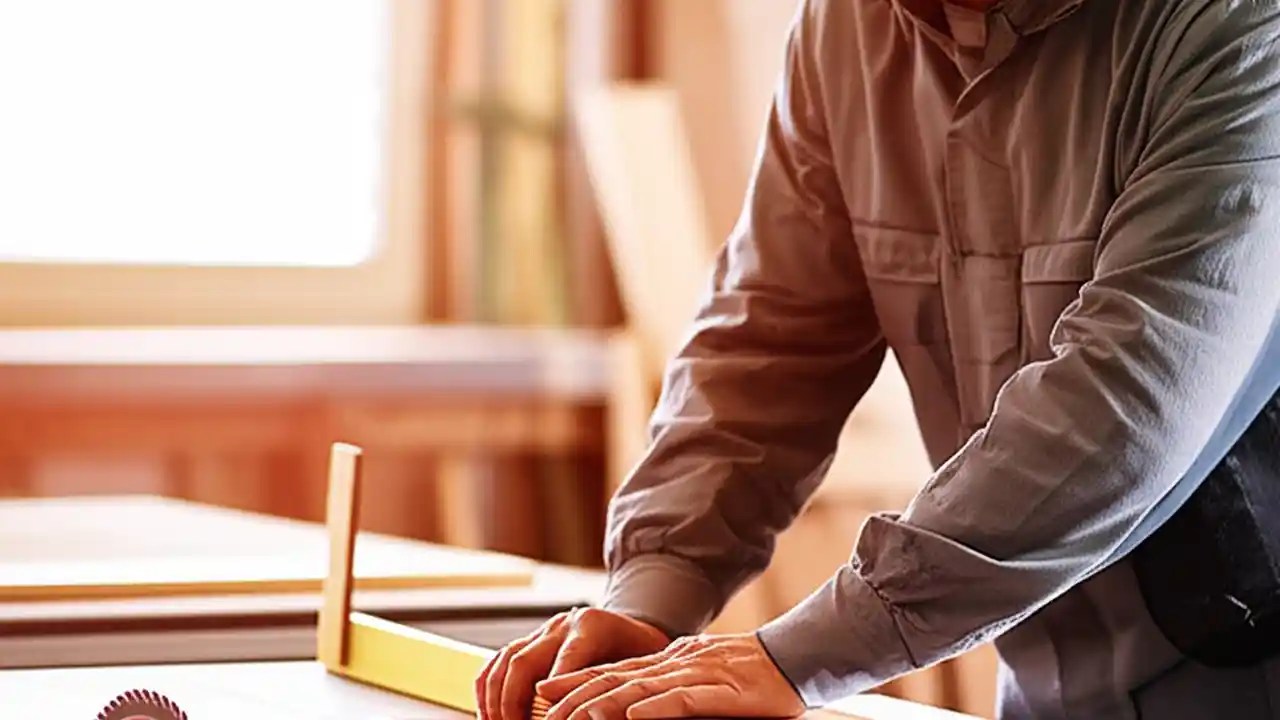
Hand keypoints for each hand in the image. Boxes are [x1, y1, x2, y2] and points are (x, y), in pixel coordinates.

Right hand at [474, 607, 670, 719]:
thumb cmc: (642, 652)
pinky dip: (488, 687)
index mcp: (592, 627)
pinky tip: (489, 711)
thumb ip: (615, 688)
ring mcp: (543, 630)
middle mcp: (562, 625)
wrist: (636, 625)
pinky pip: (498, 660)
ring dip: (495, 699)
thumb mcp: (640, 667)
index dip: (554, 699)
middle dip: (512, 704)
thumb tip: (596, 713)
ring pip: (505, 660)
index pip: (566, 664)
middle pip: (523, 662)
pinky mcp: (531, 639)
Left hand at [535, 632, 804, 719]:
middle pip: (617, 680)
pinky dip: (656, 708)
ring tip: (572, 718)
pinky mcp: (722, 692)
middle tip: (543, 713)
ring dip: (603, 705)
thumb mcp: (699, 678)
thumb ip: (668, 690)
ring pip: (641, 690)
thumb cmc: (749, 675)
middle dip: (577, 699)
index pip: (613, 672)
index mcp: (668, 663)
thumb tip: (632, 706)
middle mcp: (675, 665)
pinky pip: (684, 700)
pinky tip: (632, 716)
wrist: (796, 657)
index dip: (576, 683)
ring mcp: (697, 676)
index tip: (542, 694)